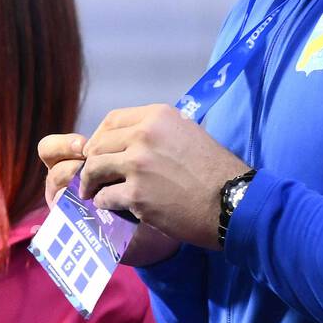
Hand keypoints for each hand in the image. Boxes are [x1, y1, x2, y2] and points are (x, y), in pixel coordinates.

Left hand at [42, 105, 248, 249]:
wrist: (231, 201)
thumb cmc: (216, 170)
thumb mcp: (189, 134)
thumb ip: (159, 132)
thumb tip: (133, 140)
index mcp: (158, 116)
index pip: (113, 119)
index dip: (100, 136)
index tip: (98, 150)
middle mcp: (144, 135)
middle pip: (99, 144)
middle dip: (91, 161)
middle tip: (92, 175)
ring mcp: (138, 164)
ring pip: (95, 169)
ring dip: (91, 182)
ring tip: (93, 191)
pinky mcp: (136, 194)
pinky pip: (104, 196)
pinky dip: (103, 202)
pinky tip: (110, 206)